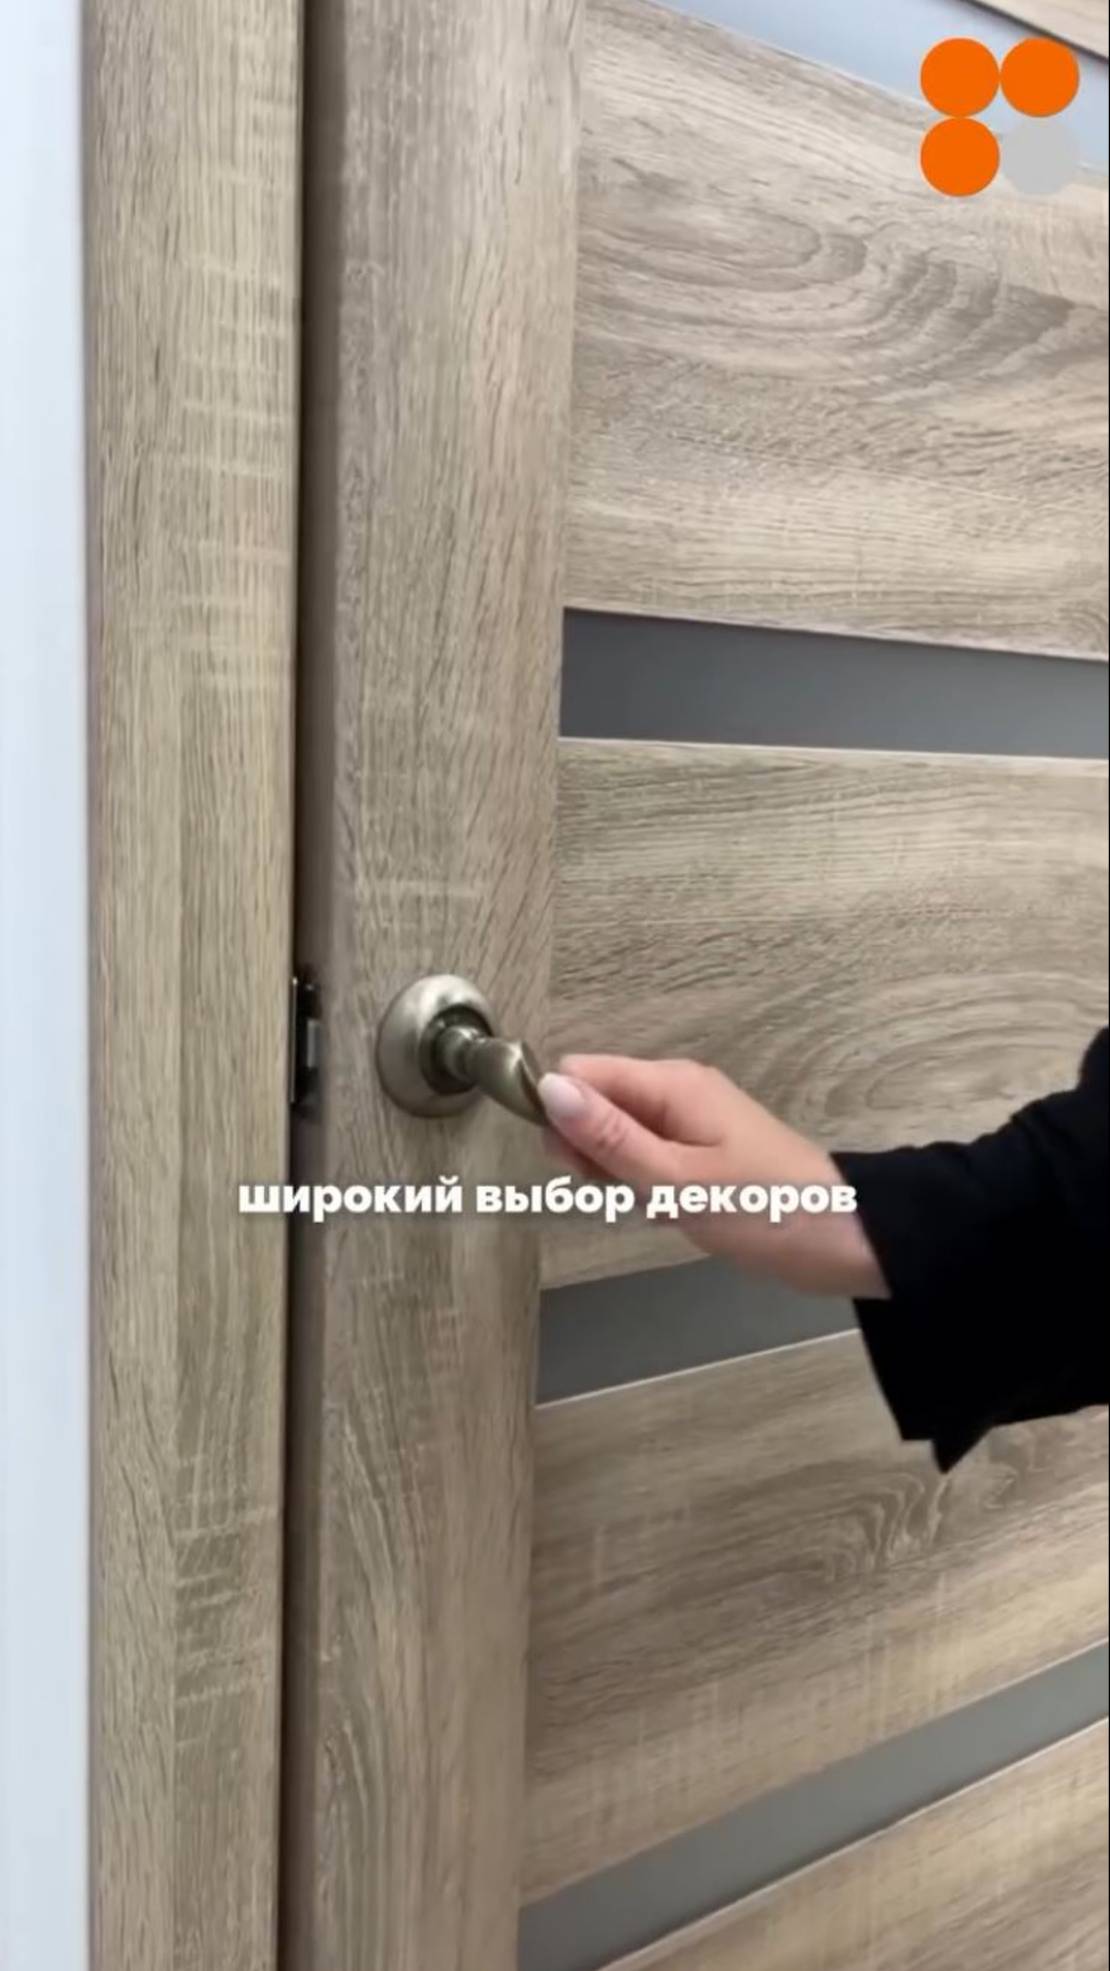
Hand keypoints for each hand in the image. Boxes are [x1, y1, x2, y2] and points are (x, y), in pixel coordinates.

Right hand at [538, 1055, 887, 1298]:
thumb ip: (609, 1137)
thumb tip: (546, 1086)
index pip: (579, 1072)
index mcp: (671, 1085)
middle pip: (593, 1105)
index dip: (559, 1112)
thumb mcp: (677, 1181)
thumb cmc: (764, 1209)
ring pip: (615, 1137)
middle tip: (626, 1192)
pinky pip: (643, 1159)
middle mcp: (676, 1092)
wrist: (844, 1241)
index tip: (574, 1166)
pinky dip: (641, 1186)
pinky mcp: (698, 1154)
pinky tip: (665, 1212)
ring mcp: (688, 1123)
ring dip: (615, 1175)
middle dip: (587, 1152)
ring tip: (653, 1205)